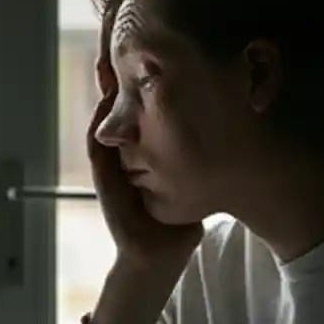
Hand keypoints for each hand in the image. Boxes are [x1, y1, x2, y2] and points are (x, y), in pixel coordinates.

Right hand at [84, 40, 201, 323]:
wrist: (158, 262)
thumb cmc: (175, 232)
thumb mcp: (188, 189)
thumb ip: (196, 170)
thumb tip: (225, 148)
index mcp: (142, 165)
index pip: (138, 124)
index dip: (140, 98)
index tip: (150, 71)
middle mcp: (123, 166)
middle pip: (119, 121)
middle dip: (120, 93)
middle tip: (124, 61)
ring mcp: (111, 175)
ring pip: (104, 130)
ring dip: (106, 105)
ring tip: (111, 76)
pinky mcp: (105, 186)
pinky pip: (98, 151)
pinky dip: (99, 128)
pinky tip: (105, 108)